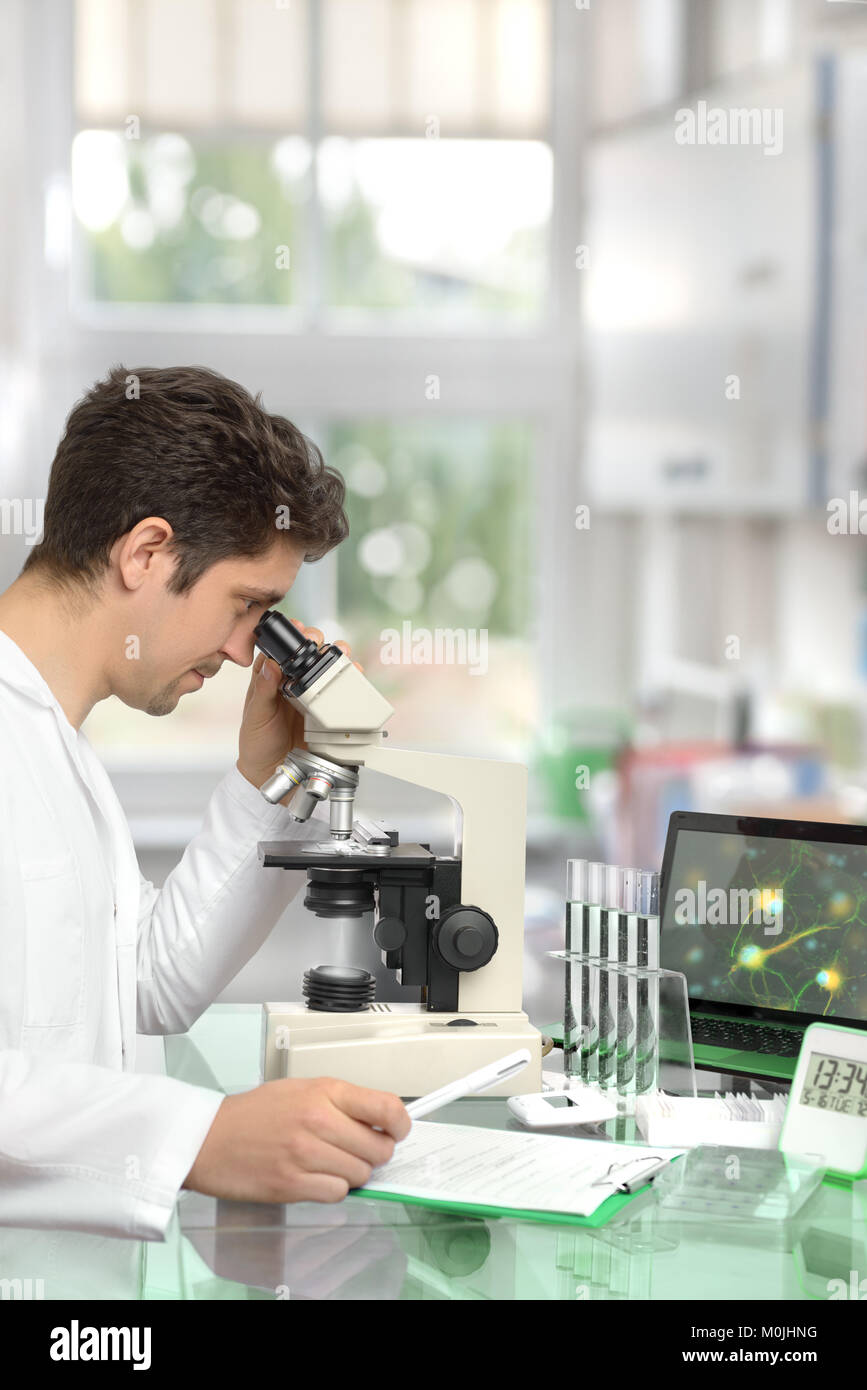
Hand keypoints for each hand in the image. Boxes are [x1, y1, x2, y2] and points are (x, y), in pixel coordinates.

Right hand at [182, 1077, 410, 1204]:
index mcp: (324, 1091)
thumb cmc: (253, 1114)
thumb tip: (378, 1123)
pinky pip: (337, 1194)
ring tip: (330, 1164)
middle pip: (379, 1149)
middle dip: (375, 1154)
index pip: (386, 1108)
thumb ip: (340, 1103)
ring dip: (352, 1174)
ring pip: (360, 1175)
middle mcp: (318, 1120)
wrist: (208, 1138)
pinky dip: (332, 1190)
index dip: (401, 1124)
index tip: (399, 1131)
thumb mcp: (300, 1089)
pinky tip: (315, 1178)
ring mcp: (305, 1154)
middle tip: (358, 1151)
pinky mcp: (292, 1184)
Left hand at [236, 619, 361, 797]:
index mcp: (270, 680)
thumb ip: (263, 692)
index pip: (280, 650)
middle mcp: (292, 684)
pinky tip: (355, 674)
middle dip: (318, 641)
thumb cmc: (258, 744)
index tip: (297, 628)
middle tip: (320, 642)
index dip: (290, 636)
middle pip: (308, 653)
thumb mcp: (256, 717)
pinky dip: (350, 680)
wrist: (273, 772)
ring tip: (342, 653)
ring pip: (327, 668)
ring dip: (337, 656)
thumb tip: (269, 665)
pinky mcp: (327, 710)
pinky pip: (341, 691)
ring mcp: (312, 696)